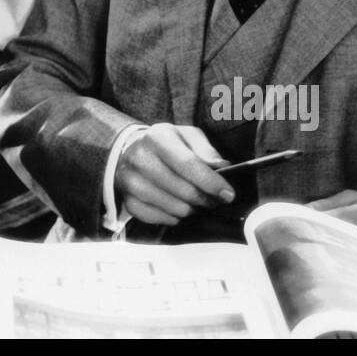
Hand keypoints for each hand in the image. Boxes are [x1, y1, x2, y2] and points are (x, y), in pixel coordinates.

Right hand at [114, 124, 234, 225]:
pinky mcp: (128, 201)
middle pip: (183, 190)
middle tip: (214, 200)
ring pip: (174, 208)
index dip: (211, 182)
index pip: (188, 164)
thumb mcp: (187, 136)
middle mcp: (139, 157)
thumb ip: (205, 149)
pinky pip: (160, 219)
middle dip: (205, 199)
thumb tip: (221, 167)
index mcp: (157, 137)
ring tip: (194, 202)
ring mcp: (130, 181)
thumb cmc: (166, 145)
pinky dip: (173, 217)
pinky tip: (176, 206)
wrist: (131, 151)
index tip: (228, 194)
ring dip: (190, 209)